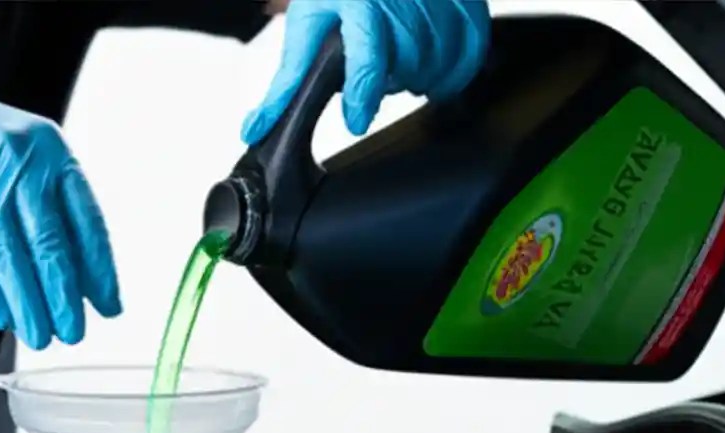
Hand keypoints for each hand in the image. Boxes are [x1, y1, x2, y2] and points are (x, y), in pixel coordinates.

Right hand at [0, 76, 119, 349]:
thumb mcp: (25, 159)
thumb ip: (54, 208)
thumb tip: (83, 278)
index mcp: (52, 151)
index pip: (87, 220)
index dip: (99, 270)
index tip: (108, 306)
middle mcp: (19, 163)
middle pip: (49, 243)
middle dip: (63, 296)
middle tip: (73, 332)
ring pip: (9, 256)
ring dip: (27, 304)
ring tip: (39, 336)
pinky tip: (0, 316)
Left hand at [242, 0, 490, 143]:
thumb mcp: (307, 26)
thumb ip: (286, 83)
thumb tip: (256, 128)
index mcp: (361, 3)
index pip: (367, 59)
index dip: (362, 96)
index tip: (356, 119)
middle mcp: (402, 0)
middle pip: (404, 69)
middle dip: (387, 81)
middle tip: (374, 71)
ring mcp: (439, 2)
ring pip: (436, 66)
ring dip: (417, 77)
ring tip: (398, 62)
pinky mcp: (467, 7)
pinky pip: (469, 56)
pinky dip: (452, 71)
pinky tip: (432, 66)